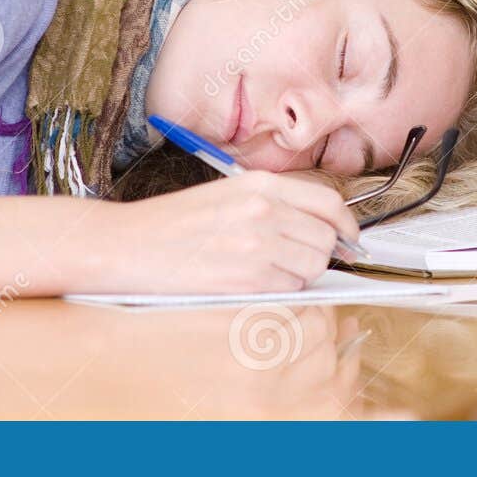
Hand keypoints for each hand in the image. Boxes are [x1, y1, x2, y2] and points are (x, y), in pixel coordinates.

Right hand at [88, 171, 360, 294]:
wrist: (128, 246)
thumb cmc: (171, 224)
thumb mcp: (225, 194)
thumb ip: (272, 204)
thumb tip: (319, 227)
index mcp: (259, 184)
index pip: (328, 202)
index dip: (346, 224)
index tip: (348, 238)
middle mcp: (264, 210)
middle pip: (325, 239)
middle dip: (318, 254)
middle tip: (292, 260)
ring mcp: (258, 246)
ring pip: (311, 267)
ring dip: (298, 275)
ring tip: (262, 271)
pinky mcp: (248, 280)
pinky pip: (289, 291)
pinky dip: (278, 292)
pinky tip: (249, 283)